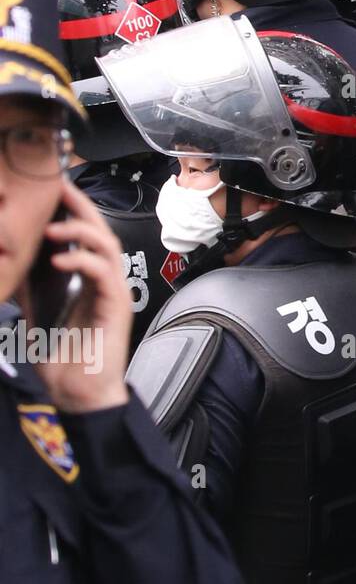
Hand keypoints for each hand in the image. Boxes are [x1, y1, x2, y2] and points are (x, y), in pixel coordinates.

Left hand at [30, 177, 130, 412]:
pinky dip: (83, 261)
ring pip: (108, 246)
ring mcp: (113, 293)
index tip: (51, 189)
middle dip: (80, 207)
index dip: (71, 210)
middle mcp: (104, 282)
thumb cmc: (64, 359)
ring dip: (82, 231)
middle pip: (101, 231)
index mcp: (88, 281)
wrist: (79, 395)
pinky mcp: (116, 307)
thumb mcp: (37, 313)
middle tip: (59, 188)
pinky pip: (105, 274)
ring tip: (53, 227)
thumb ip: (29, 287)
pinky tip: (59, 260)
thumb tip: (11, 258)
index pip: (85, 235)